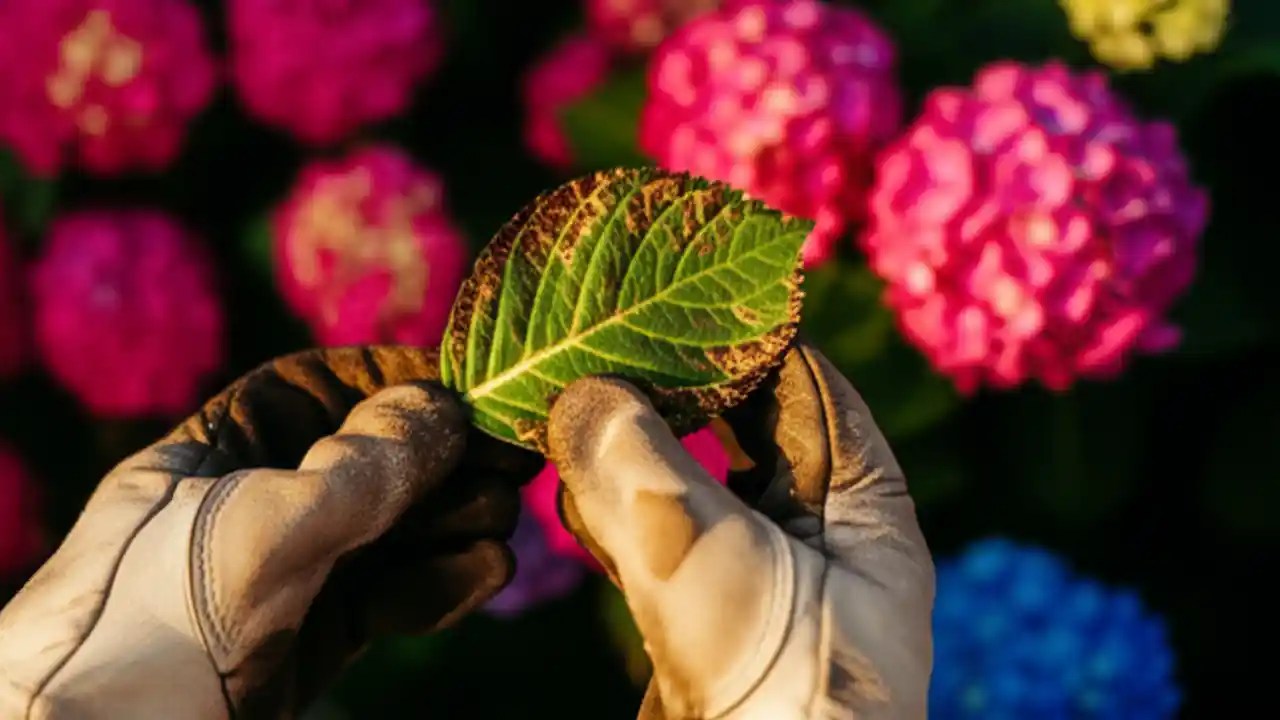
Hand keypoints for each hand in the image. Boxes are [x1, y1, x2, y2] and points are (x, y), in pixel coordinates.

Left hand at [0, 347, 535, 719]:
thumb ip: (361, 467)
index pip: (315, 389)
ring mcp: (281, 577)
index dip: (394, 380)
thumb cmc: (153, 619)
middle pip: (366, 459)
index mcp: (212, 452)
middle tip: (514, 458)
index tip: (472, 384)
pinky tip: (485, 571)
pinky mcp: (308, 639)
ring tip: (505, 519)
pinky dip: (439, 584)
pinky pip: (386, 597)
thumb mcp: (260, 526)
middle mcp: (249, 504)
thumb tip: (442, 407)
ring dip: (452, 522)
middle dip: (442, 458)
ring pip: (386, 533)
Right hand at [549, 341, 934, 718]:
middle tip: (608, 340)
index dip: (746, 336)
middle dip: (678, 391)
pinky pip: (663, 550)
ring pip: (694, 491)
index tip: (672, 295)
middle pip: (747, 434)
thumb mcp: (710, 561)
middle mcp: (825, 546)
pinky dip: (619, 518)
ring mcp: (764, 589)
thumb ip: (641, 466)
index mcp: (869, 517)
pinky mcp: (710, 630)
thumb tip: (578, 388)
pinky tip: (574, 494)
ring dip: (637, 452)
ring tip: (575, 401)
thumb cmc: (775, 690)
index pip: (811, 390)